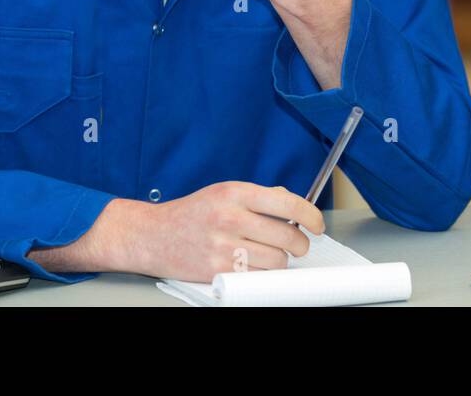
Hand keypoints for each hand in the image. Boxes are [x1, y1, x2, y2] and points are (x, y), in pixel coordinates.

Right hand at [93, 182, 325, 281]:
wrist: (152, 235)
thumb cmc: (192, 212)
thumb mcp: (225, 192)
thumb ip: (260, 197)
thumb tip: (294, 206)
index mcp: (235, 193)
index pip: (288, 204)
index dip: (311, 216)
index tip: (317, 224)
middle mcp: (230, 218)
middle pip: (288, 237)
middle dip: (300, 244)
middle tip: (297, 244)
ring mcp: (224, 247)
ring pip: (277, 261)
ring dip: (281, 261)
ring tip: (271, 254)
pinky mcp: (218, 271)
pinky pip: (258, 277)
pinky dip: (263, 274)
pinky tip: (255, 265)